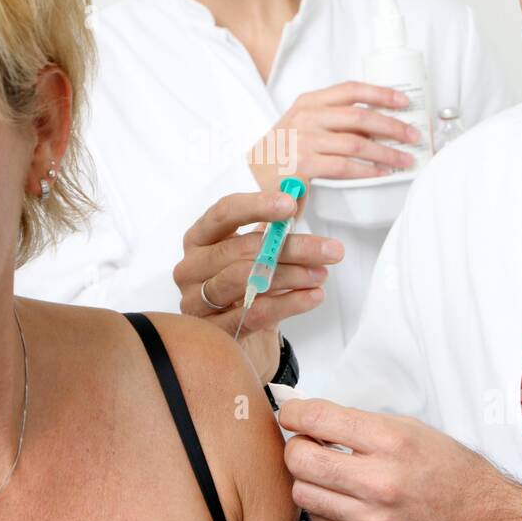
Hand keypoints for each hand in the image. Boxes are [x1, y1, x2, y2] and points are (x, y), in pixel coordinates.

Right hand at [173, 189, 342, 375]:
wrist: (234, 333)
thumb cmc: (244, 282)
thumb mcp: (259, 249)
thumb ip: (277, 220)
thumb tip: (301, 187)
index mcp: (199, 237)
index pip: (224, 213)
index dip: (257, 205)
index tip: (290, 204)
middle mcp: (190, 267)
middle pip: (241, 249)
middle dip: (291, 247)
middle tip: (331, 249)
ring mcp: (196, 300)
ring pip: (245, 280)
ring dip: (290, 275)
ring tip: (321, 274)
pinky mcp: (212, 330)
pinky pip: (253, 314)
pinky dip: (288, 304)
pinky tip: (312, 296)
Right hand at [249, 81, 422, 193]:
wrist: (249, 175)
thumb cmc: (284, 152)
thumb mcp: (305, 125)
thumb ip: (335, 121)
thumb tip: (379, 126)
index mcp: (309, 102)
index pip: (351, 90)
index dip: (381, 93)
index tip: (404, 100)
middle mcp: (306, 117)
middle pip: (360, 116)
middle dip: (392, 126)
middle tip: (413, 135)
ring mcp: (304, 141)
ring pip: (356, 144)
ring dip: (386, 152)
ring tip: (404, 159)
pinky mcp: (302, 165)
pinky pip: (344, 167)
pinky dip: (368, 170)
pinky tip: (382, 173)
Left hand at [278, 397, 521, 520]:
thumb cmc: (460, 478)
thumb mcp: (417, 432)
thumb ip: (365, 426)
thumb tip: (321, 419)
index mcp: (392, 442)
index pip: (318, 419)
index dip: (294, 412)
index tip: (292, 412)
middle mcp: (380, 480)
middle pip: (299, 459)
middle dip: (296, 446)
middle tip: (307, 443)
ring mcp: (372, 519)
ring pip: (304, 493)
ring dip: (309, 479)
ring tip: (328, 473)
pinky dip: (326, 508)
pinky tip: (344, 499)